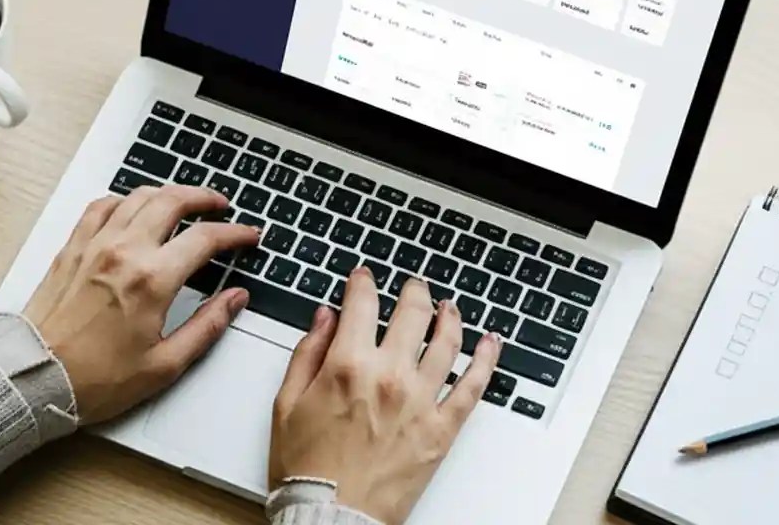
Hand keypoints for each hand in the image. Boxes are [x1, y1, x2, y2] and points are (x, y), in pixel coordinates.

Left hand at [24, 186, 259, 423]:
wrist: (35, 378)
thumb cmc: (95, 379)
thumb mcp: (165, 364)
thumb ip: (207, 326)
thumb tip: (235, 299)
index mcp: (152, 280)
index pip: (205, 238)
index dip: (235, 233)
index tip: (248, 235)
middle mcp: (124, 252)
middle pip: (173, 200)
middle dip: (204, 197)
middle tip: (220, 206)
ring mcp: (95, 245)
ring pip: (139, 196)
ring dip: (168, 193)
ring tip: (184, 202)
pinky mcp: (72, 248)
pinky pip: (101, 206)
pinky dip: (125, 199)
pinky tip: (133, 208)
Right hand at [269, 269, 502, 524]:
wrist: (331, 518)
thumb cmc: (307, 470)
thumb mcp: (287, 403)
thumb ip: (307, 353)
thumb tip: (324, 318)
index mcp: (348, 366)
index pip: (362, 303)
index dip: (363, 282)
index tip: (363, 278)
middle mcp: (390, 377)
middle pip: (413, 313)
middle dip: (412, 291)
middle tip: (412, 287)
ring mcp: (421, 402)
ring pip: (447, 341)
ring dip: (449, 316)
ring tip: (448, 307)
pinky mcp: (441, 429)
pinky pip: (473, 386)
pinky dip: (486, 360)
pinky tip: (491, 344)